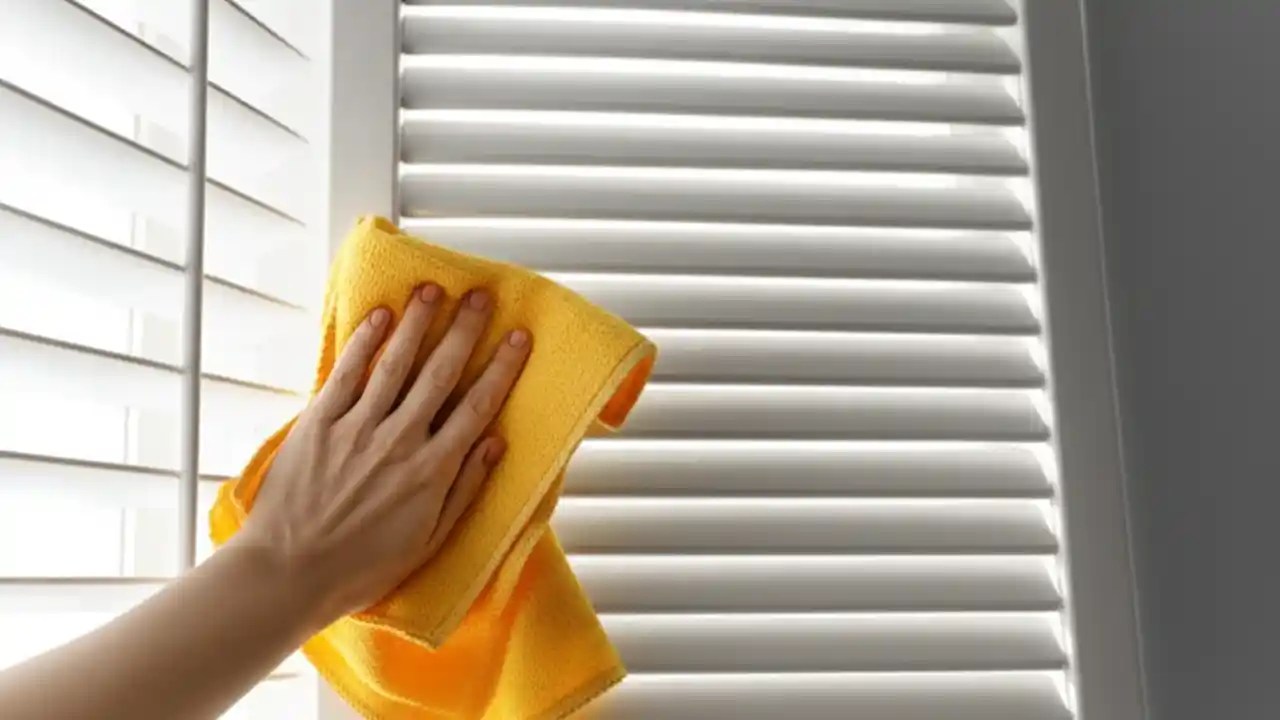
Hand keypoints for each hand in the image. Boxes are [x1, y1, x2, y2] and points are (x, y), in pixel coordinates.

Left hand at [235, 285, 529, 626]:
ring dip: (417, 322)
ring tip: (432, 289)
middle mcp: (399, 441)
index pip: (477, 407)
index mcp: (431, 471)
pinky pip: (347, 373)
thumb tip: (495, 444)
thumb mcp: (429, 541)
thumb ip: (465, 489)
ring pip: (395, 363)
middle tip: (479, 297)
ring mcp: (357, 429)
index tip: (518, 338)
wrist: (289, 573)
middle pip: (440, 373)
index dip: (501, 368)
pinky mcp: (319, 424)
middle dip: (464, 330)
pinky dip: (364, 341)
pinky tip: (380, 316)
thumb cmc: (360, 567)